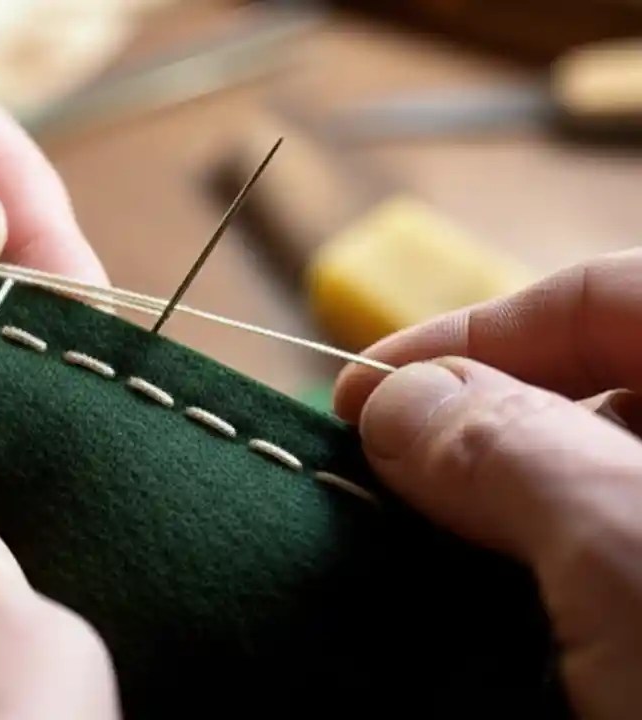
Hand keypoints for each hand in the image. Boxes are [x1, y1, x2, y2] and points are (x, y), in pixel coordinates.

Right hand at [334, 248, 641, 718]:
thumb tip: (398, 403)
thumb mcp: (628, 547)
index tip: (358, 396)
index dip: (472, 333)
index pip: (608, 296)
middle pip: (604, 390)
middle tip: (381, 481)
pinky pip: (608, 572)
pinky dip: (539, 583)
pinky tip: (485, 618)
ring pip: (597, 489)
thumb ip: (506, 445)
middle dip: (481, 425)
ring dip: (499, 514)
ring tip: (415, 553)